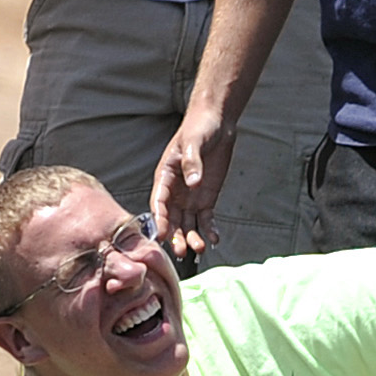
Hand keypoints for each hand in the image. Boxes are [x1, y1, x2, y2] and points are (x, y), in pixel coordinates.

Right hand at [149, 108, 234, 261]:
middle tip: (181, 252)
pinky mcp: (206, 198)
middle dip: (176, 236)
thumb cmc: (198, 128)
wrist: (216, 123)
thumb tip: (193, 183)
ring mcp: (190, 196)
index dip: (160, 220)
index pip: (159, 202)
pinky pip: (205, 218)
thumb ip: (193, 163)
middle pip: (172, 219)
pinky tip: (214, 239)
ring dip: (192, 237)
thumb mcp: (194, 142)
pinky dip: (209, 229)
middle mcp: (175, 191)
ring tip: (200, 249)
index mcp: (165, 176)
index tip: (162, 235)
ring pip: (187, 223)